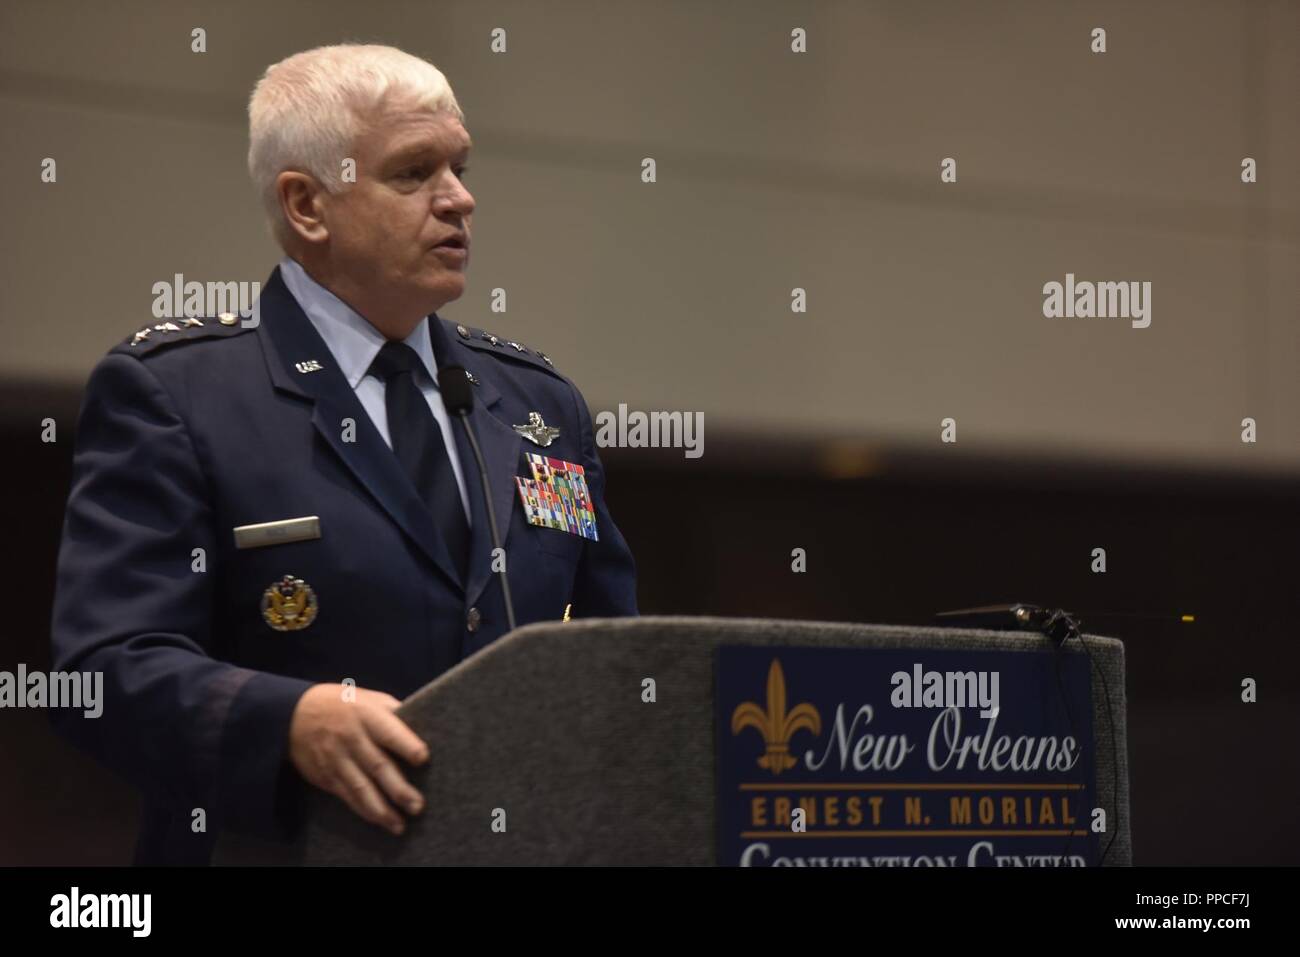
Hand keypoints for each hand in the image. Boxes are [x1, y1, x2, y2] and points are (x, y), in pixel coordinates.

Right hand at [287, 683, 428, 834]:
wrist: (292, 715)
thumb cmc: (343, 704)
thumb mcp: (368, 698)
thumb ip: (392, 712)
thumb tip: (424, 726)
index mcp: (366, 714)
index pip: (389, 731)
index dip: (406, 745)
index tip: (423, 759)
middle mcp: (351, 738)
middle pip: (378, 766)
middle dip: (398, 789)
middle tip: (418, 806)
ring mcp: (336, 759)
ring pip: (361, 788)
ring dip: (382, 809)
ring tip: (400, 824)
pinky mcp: (325, 776)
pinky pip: (347, 796)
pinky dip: (364, 810)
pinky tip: (380, 820)